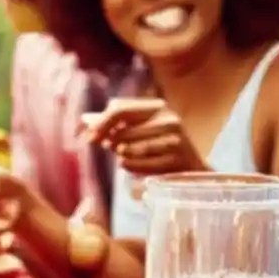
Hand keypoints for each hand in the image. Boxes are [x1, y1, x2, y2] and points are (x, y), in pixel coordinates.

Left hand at [82, 98, 207, 175]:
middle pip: (122, 130)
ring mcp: (175, 139)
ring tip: (124, 156)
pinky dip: (130, 166)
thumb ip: (116, 122)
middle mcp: (168, 119)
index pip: (119, 109)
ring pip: (129, 148)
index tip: (87, 138)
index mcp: (157, 107)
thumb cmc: (161, 147)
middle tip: (109, 148)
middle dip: (110, 142)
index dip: (100, 123)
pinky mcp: (177, 159)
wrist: (193, 171)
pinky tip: (130, 166)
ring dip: (121, 155)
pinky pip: (139, 164)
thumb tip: (85, 119)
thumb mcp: (142, 129)